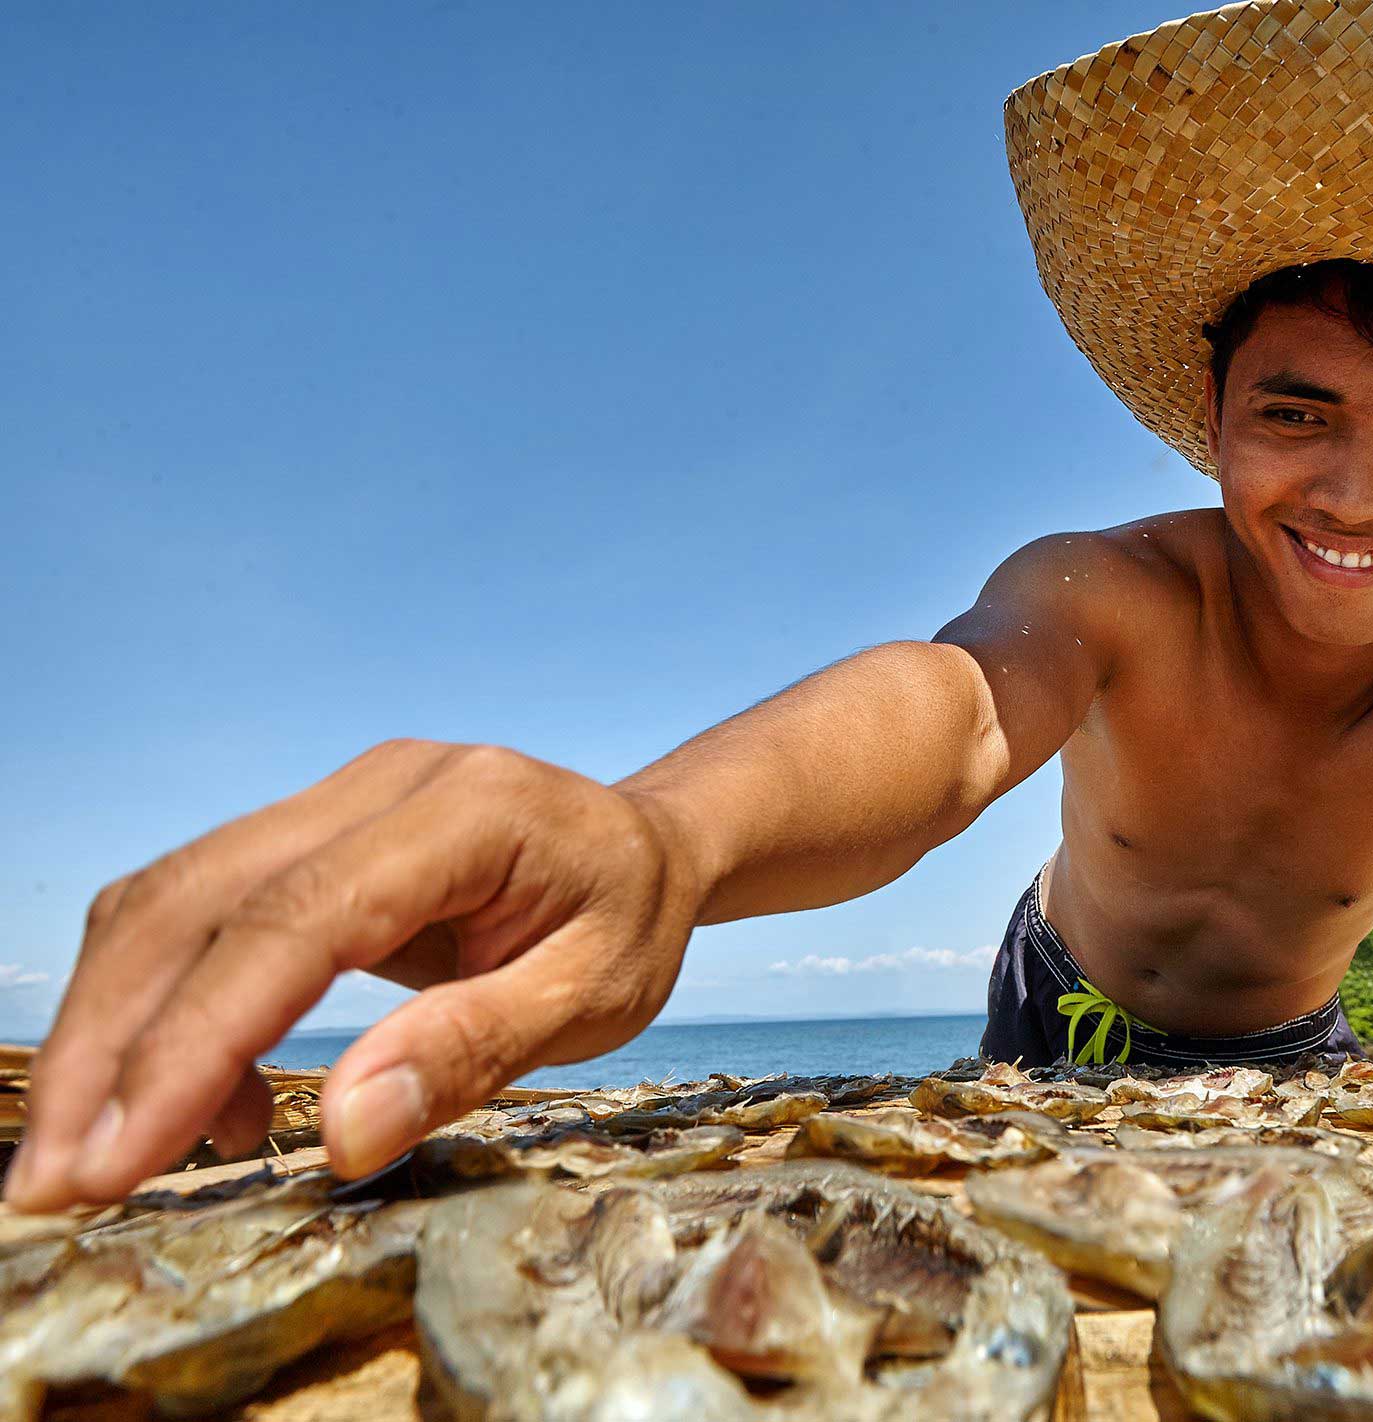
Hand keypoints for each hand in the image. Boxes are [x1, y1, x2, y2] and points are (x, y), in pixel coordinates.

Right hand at [3, 740, 695, 1211]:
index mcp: (469, 813)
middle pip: (197, 899)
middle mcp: (381, 783)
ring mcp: (335, 797)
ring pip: (171, 897)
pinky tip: (205, 1106)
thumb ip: (470, 1050)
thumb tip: (340, 1133)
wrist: (647, 846)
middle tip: (58, 1180)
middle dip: (112, 1045)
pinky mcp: (307, 830)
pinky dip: (165, 1008)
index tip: (118, 1156)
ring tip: (107, 1159)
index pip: (296, 921)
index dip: (194, 1042)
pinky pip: (199, 908)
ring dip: (114, 1030)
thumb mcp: (593, 999)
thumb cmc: (630, 922)